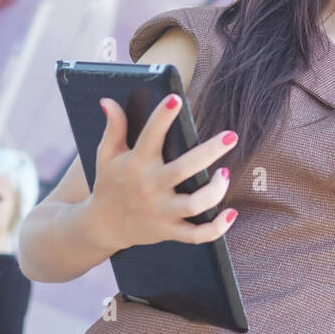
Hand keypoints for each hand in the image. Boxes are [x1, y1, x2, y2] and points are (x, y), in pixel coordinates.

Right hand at [83, 93, 237, 251]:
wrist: (103, 226)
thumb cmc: (110, 183)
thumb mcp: (106, 155)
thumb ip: (114, 128)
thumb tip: (108, 101)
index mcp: (136, 163)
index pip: (149, 136)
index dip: (161, 117)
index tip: (176, 99)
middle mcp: (150, 187)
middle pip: (183, 169)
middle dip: (209, 152)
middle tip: (231, 136)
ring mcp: (161, 211)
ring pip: (195, 204)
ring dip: (215, 190)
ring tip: (225, 173)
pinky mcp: (170, 230)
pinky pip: (198, 235)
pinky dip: (217, 228)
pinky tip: (231, 213)